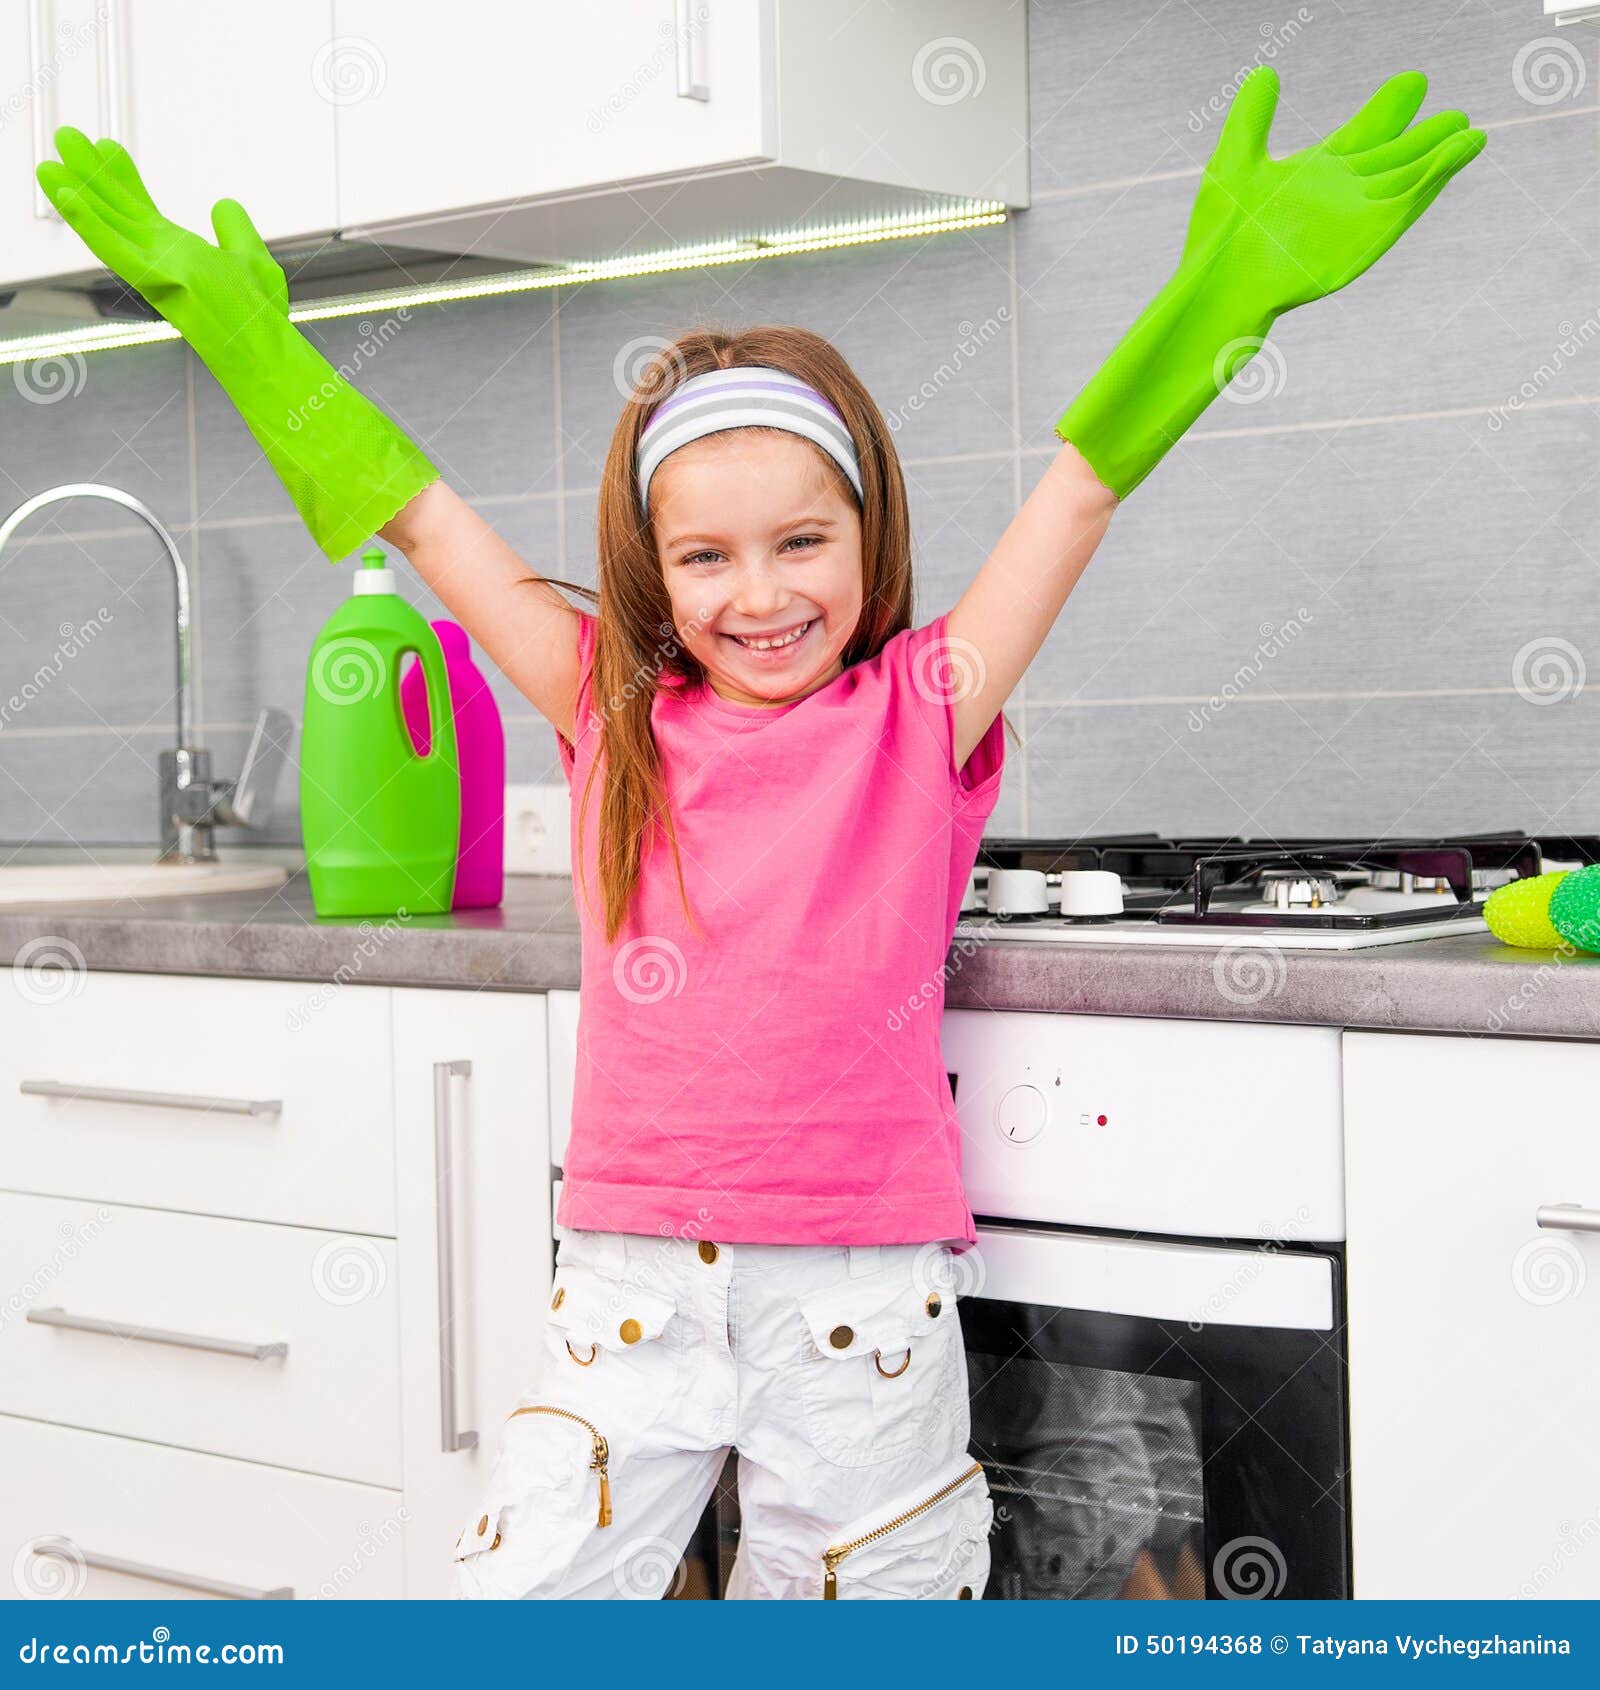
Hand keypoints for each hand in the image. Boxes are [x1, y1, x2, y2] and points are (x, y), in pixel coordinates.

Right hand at [37, 125, 286, 326]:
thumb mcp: (251, 257)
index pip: (141, 211)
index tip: (107, 146)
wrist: (264, 348)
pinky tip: (66, 196)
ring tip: (48, 165)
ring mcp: (153, 270)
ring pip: (105, 226)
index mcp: (177, 253)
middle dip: (91, 175)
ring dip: (75, 195)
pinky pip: (114, 250)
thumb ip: (234, 229)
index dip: (123, 179)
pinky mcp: (153, 281)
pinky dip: (88, 224)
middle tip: (67, 138)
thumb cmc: (259, 315)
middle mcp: (158, 259)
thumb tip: (223, 204)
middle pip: (116, 211)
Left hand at [1184, 67, 1484, 316]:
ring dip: (1441, 157)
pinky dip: (1435, 178)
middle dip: (1425, 139)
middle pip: (1394, 160)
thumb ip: (1252, 118)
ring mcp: (1356, 219)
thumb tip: (1265, 72)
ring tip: (1471, 132)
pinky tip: (1458, 152)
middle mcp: (1340, 196)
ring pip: (1409, 181)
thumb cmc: (1218, 235)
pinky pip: (1408, 204)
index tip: (1415, 81)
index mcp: (1314, 175)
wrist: (1220, 284)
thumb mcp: (1234, 161)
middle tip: (1457, 115)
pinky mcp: (1366, 239)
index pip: (1362, 136)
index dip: (1388, 110)